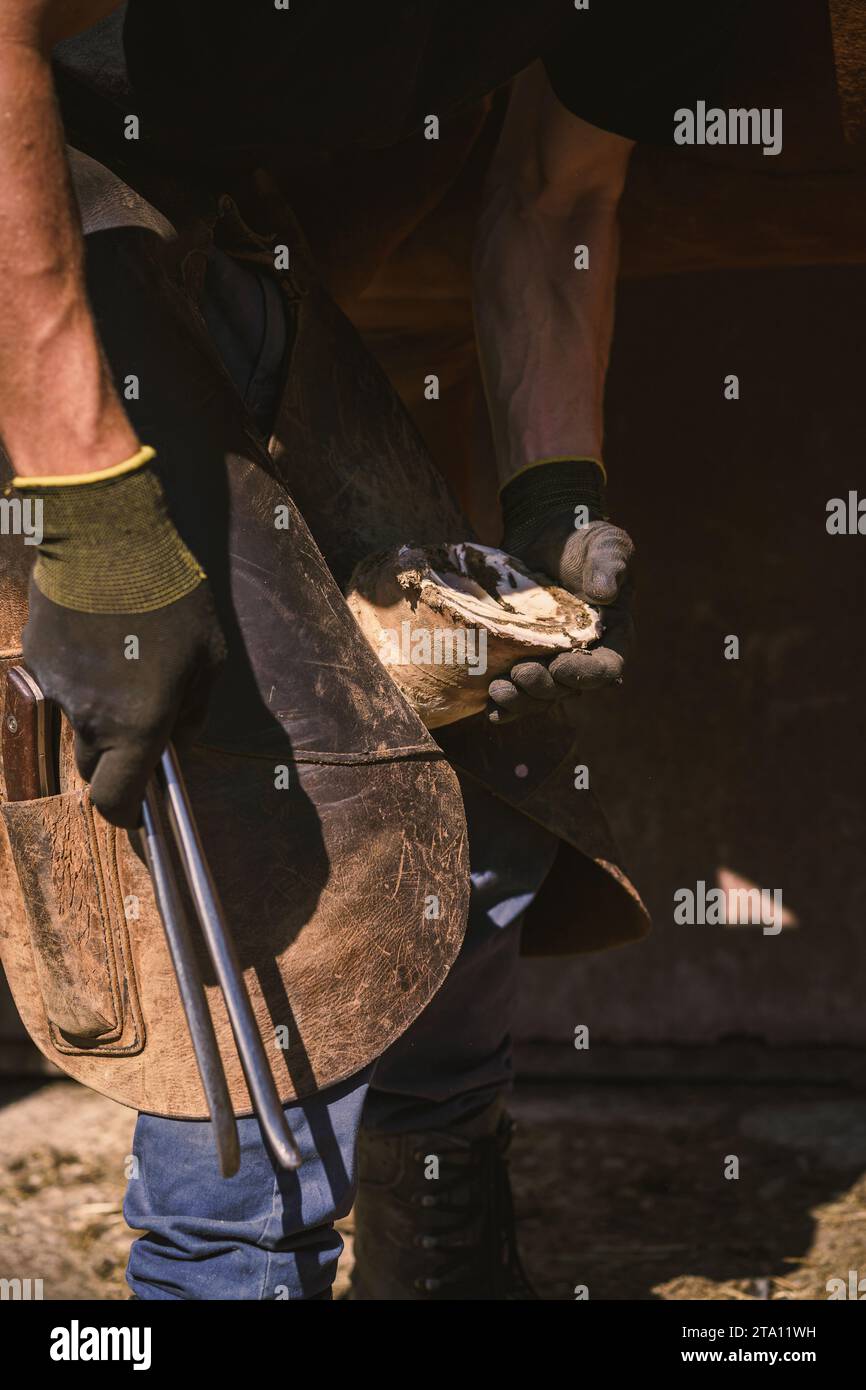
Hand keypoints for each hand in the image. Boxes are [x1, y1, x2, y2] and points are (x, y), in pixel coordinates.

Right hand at [25, 583, 224, 827]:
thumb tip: (181, 742)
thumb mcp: (206, 659)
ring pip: (75, 722)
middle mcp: (88, 718)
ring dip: (98, 713)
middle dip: (115, 761)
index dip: (128, 816)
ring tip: (125, 665)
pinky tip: (101, 638)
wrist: (106, 538)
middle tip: (143, 728)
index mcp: (136, 727)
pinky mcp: (35, 657)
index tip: (139, 815)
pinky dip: (79, 676)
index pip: (116, 800)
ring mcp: (55, 689)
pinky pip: (59, 684)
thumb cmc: (169, 597)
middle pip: (93, 766)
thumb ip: (193, 712)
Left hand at [488, 461, 633, 722]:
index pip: (606, 668)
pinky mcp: (522, 656)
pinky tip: (488, 707)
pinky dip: (504, 703)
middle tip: (520, 675)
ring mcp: (551, 660)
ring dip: (521, 700)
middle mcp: (583, 656)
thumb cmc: (584, 539)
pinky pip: (517, 689)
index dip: (586, 674)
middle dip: (544, 688)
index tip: (561, 666)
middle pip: (567, 689)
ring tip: (498, 692)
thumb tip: (605, 592)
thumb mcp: (606, 544)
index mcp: (612, 637)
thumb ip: (611, 564)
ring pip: (540, 695)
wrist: (547, 534)